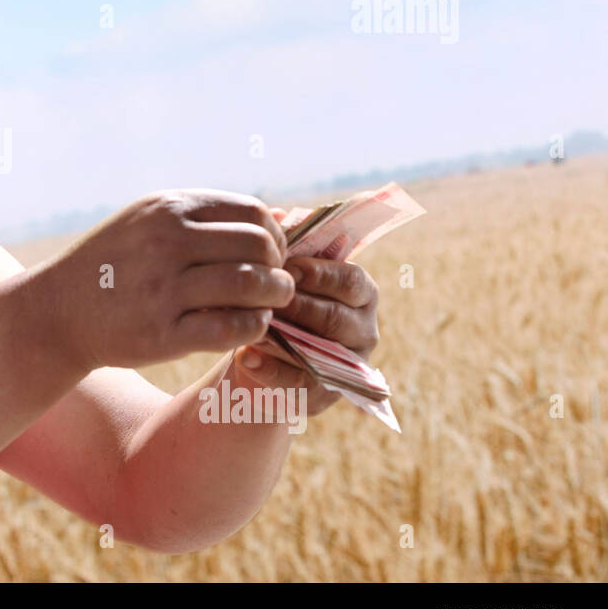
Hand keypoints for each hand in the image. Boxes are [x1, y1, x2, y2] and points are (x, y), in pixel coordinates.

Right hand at [36, 189, 294, 371]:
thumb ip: (207, 218)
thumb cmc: (112, 264)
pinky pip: (231, 327)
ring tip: (270, 304)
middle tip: (277, 283)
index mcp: (167, 208)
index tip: (271, 256)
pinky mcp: (161, 333)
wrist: (56, 312)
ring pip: (251, 283)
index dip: (275, 236)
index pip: (251, 212)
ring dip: (275, 296)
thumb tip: (282, 218)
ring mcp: (162, 287)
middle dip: (280, 266)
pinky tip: (248, 326)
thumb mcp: (148, 223)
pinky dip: (253, 327)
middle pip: (258, 245)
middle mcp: (165, 241)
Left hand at [233, 209, 379, 415]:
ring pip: (321, 351)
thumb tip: (280, 213)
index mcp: (359, 292)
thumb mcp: (279, 270)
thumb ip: (285, 245)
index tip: (286, 267)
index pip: (351, 280)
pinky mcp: (322, 395)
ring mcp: (346, 364)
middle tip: (265, 298)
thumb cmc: (272, 298)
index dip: (319, 273)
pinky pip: (300, 386)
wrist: (256, 351)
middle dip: (297, 306)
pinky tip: (246, 358)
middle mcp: (362, 328)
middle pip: (336, 317)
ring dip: (284, 337)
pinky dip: (270, 371)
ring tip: (252, 325)